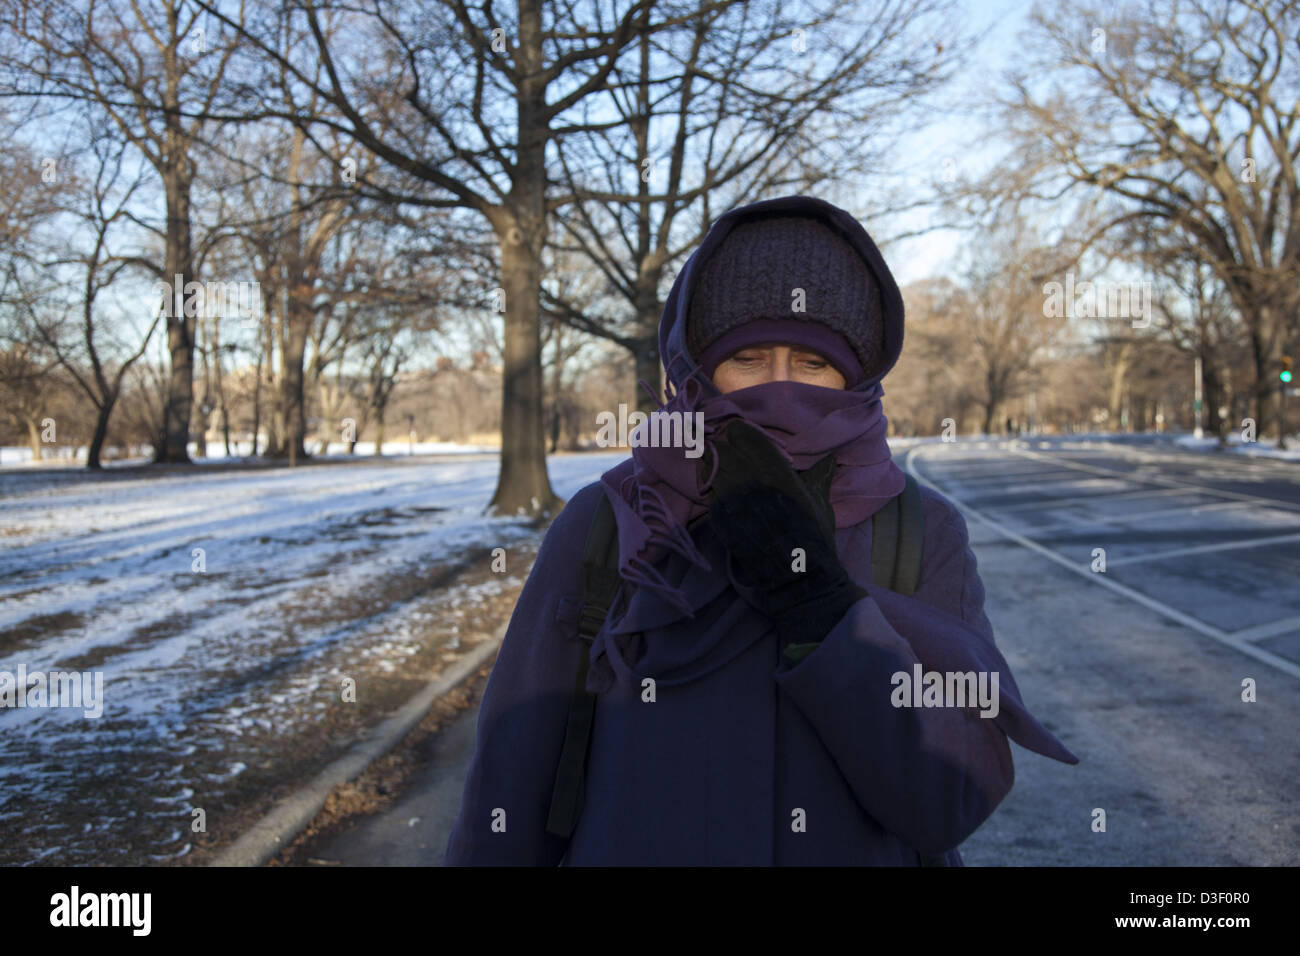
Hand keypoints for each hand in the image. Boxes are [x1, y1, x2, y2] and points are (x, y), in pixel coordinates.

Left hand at [706, 421, 867, 653]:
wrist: (797, 574)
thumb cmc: (814, 534)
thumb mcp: (820, 499)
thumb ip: (820, 473)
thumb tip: (831, 457)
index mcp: (772, 466)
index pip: (740, 432)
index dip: (739, 434)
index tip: (742, 438)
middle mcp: (747, 477)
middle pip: (720, 447)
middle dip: (725, 449)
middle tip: (731, 453)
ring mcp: (729, 498)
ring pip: (709, 468)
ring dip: (715, 468)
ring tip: (725, 472)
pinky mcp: (718, 518)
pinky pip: (707, 493)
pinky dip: (713, 490)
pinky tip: (724, 495)